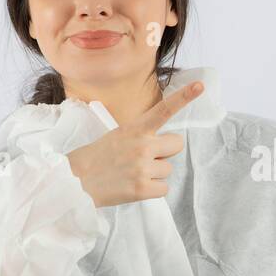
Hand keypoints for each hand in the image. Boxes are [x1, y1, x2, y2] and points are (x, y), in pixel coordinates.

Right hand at [65, 81, 203, 207]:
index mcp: (135, 128)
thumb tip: (163, 145)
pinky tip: (134, 186)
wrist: (76, 181)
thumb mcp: (119, 135)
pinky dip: (152, 190)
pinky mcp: (143, 189)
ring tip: (131, 173)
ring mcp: (143, 167)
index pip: (163, 109)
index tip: (200, 86)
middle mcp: (142, 145)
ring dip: (155, 172)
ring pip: (168, 168)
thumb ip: (142, 135)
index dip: (184, 97)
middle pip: (177, 144)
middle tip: (143, 157)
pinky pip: (164, 188)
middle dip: (165, 151)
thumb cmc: (98, 158)